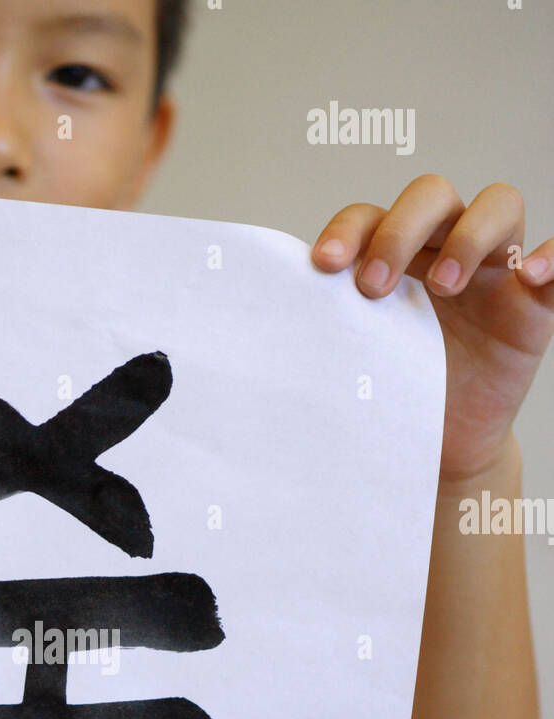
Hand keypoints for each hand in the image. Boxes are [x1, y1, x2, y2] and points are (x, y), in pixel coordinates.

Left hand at [310, 176, 553, 478]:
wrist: (438, 446)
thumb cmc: (391, 394)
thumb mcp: (356, 360)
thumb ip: (329, 328)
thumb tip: (268, 321)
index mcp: (394, 255)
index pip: (371, 214)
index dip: (349, 228)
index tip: (325, 267)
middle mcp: (443, 247)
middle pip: (431, 196)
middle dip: (400, 232)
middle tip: (374, 288)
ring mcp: (492, 269)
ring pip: (497, 205)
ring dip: (468, 236)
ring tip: (444, 288)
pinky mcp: (533, 302)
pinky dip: (552, 256)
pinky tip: (530, 276)